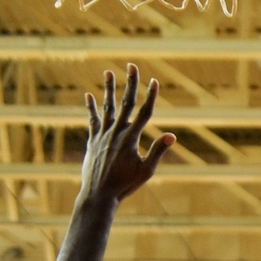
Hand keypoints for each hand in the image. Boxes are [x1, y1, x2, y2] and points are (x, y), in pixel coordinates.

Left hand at [81, 64, 175, 202]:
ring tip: (108, 72)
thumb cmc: (125, 185)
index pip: (144, 113)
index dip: (150, 96)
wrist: (98, 194)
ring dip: (109, 89)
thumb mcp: (146, 171)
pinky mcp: (93, 141)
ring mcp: (102, 135)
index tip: (154, 81)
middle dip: (130, 84)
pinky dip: (90, 108)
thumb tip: (172, 135)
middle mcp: (116, 132)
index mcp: (131, 138)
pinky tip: (88, 95)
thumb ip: (157, 151)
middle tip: (132, 66)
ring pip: (107, 107)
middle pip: (125, 103)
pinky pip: (92, 120)